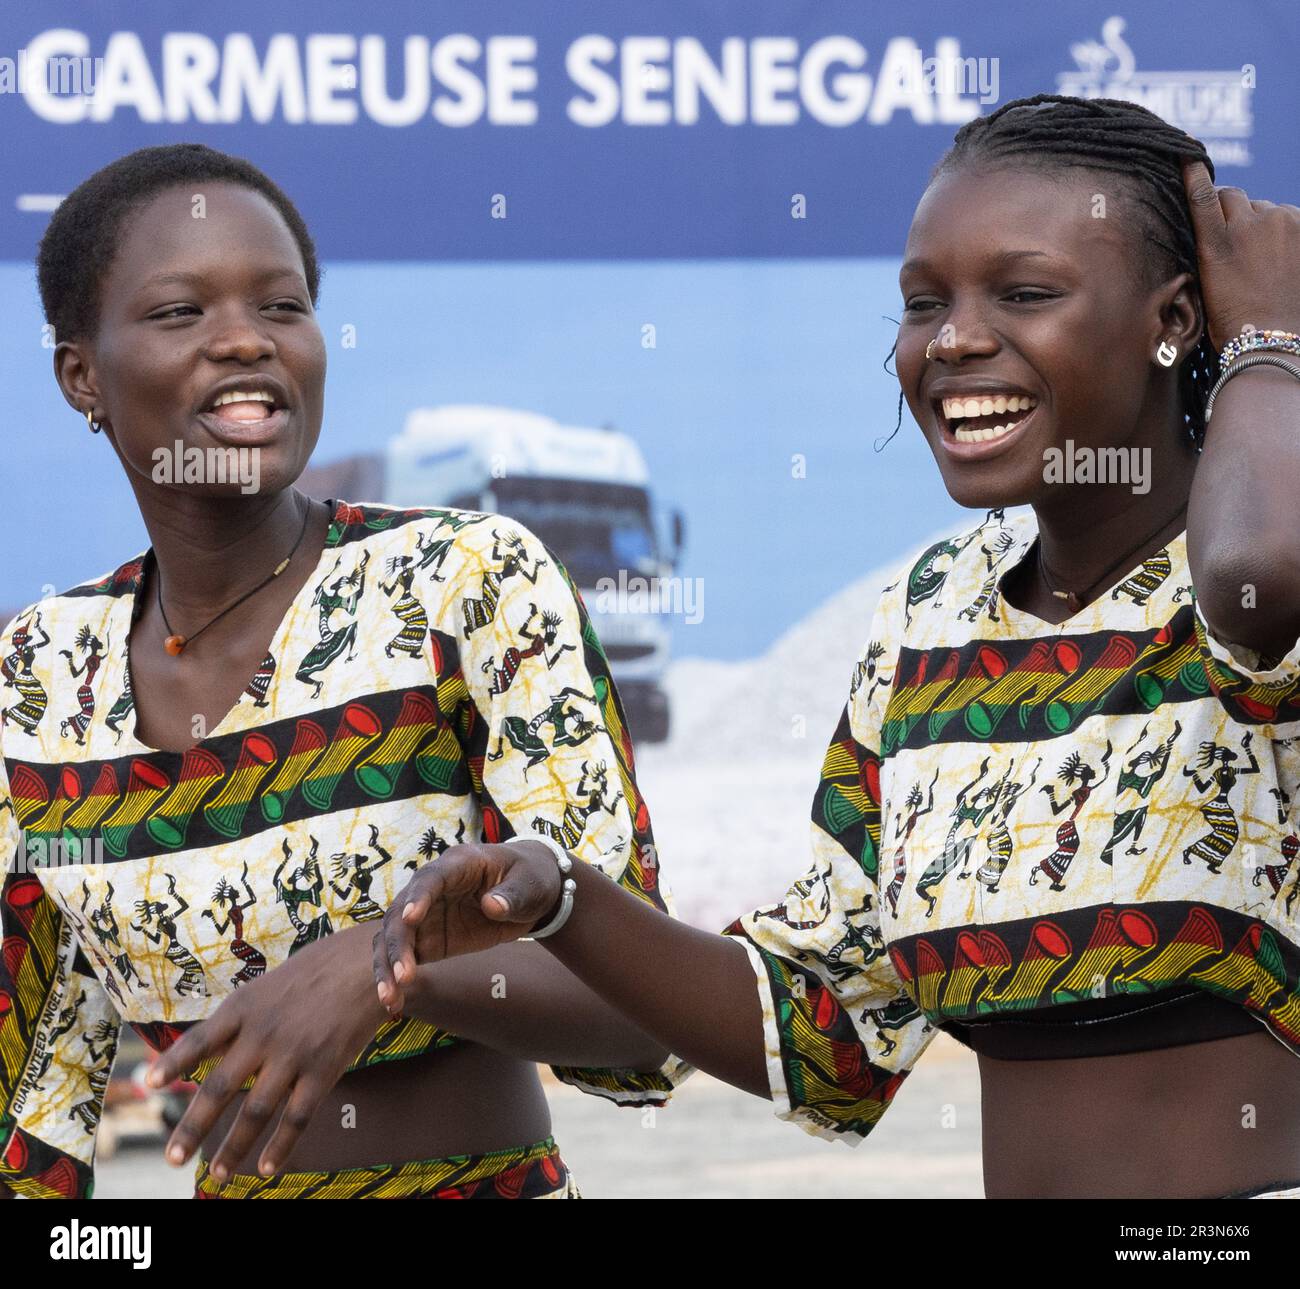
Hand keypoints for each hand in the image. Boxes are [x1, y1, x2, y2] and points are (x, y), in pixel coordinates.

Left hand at [146, 925, 386, 1181]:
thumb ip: (238, 1019)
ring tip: (218, 1173)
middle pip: (220, 1087)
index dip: (174, 1062)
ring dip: (233, 1146)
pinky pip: (298, 1116)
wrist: (368, 964)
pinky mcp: (325, 1068)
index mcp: (245, 1006)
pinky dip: (281, 1146)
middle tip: (172, 1158)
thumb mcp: (267, 985)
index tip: (149, 1084)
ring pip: (256, 1110)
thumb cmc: (314, 972)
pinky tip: (266, 1168)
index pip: (200, 1039)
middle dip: (193, 1126)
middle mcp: (264, 1031)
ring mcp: (295, 1052)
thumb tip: (203, 1050)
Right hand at [374, 841, 561, 1012]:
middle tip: (403, 977)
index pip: (430, 878)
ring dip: (387, 966)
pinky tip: (393, 1003)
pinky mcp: (427, 939)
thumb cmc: (530, 878)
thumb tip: (491, 906)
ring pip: (393, 937)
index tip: (410, 918)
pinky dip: (394, 978)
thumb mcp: (530, 883)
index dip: (418, 897)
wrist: (529, 892)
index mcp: (458, 864)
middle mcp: (432, 887)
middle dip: (398, 945)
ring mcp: (426, 914)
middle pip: (401, 913)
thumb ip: (512, 895)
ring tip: (390, 999)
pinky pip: (403, 957)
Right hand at [1182, 161, 1299, 348]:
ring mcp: (1282, 223)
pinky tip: (1281, 257)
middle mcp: (1250, 224)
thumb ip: (1210, 248)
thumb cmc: (1234, 322)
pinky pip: (1289, 217)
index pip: (1204, 197)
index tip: (1188, 158)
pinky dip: (1284, 230)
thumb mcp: (1207, 285)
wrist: (1275, 337)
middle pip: (1236, 197)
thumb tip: (1215, 224)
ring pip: (1264, 209)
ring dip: (1261, 223)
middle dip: (1231, 209)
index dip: (1195, 177)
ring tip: (1261, 258)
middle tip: (1233, 237)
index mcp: (1217, 243)